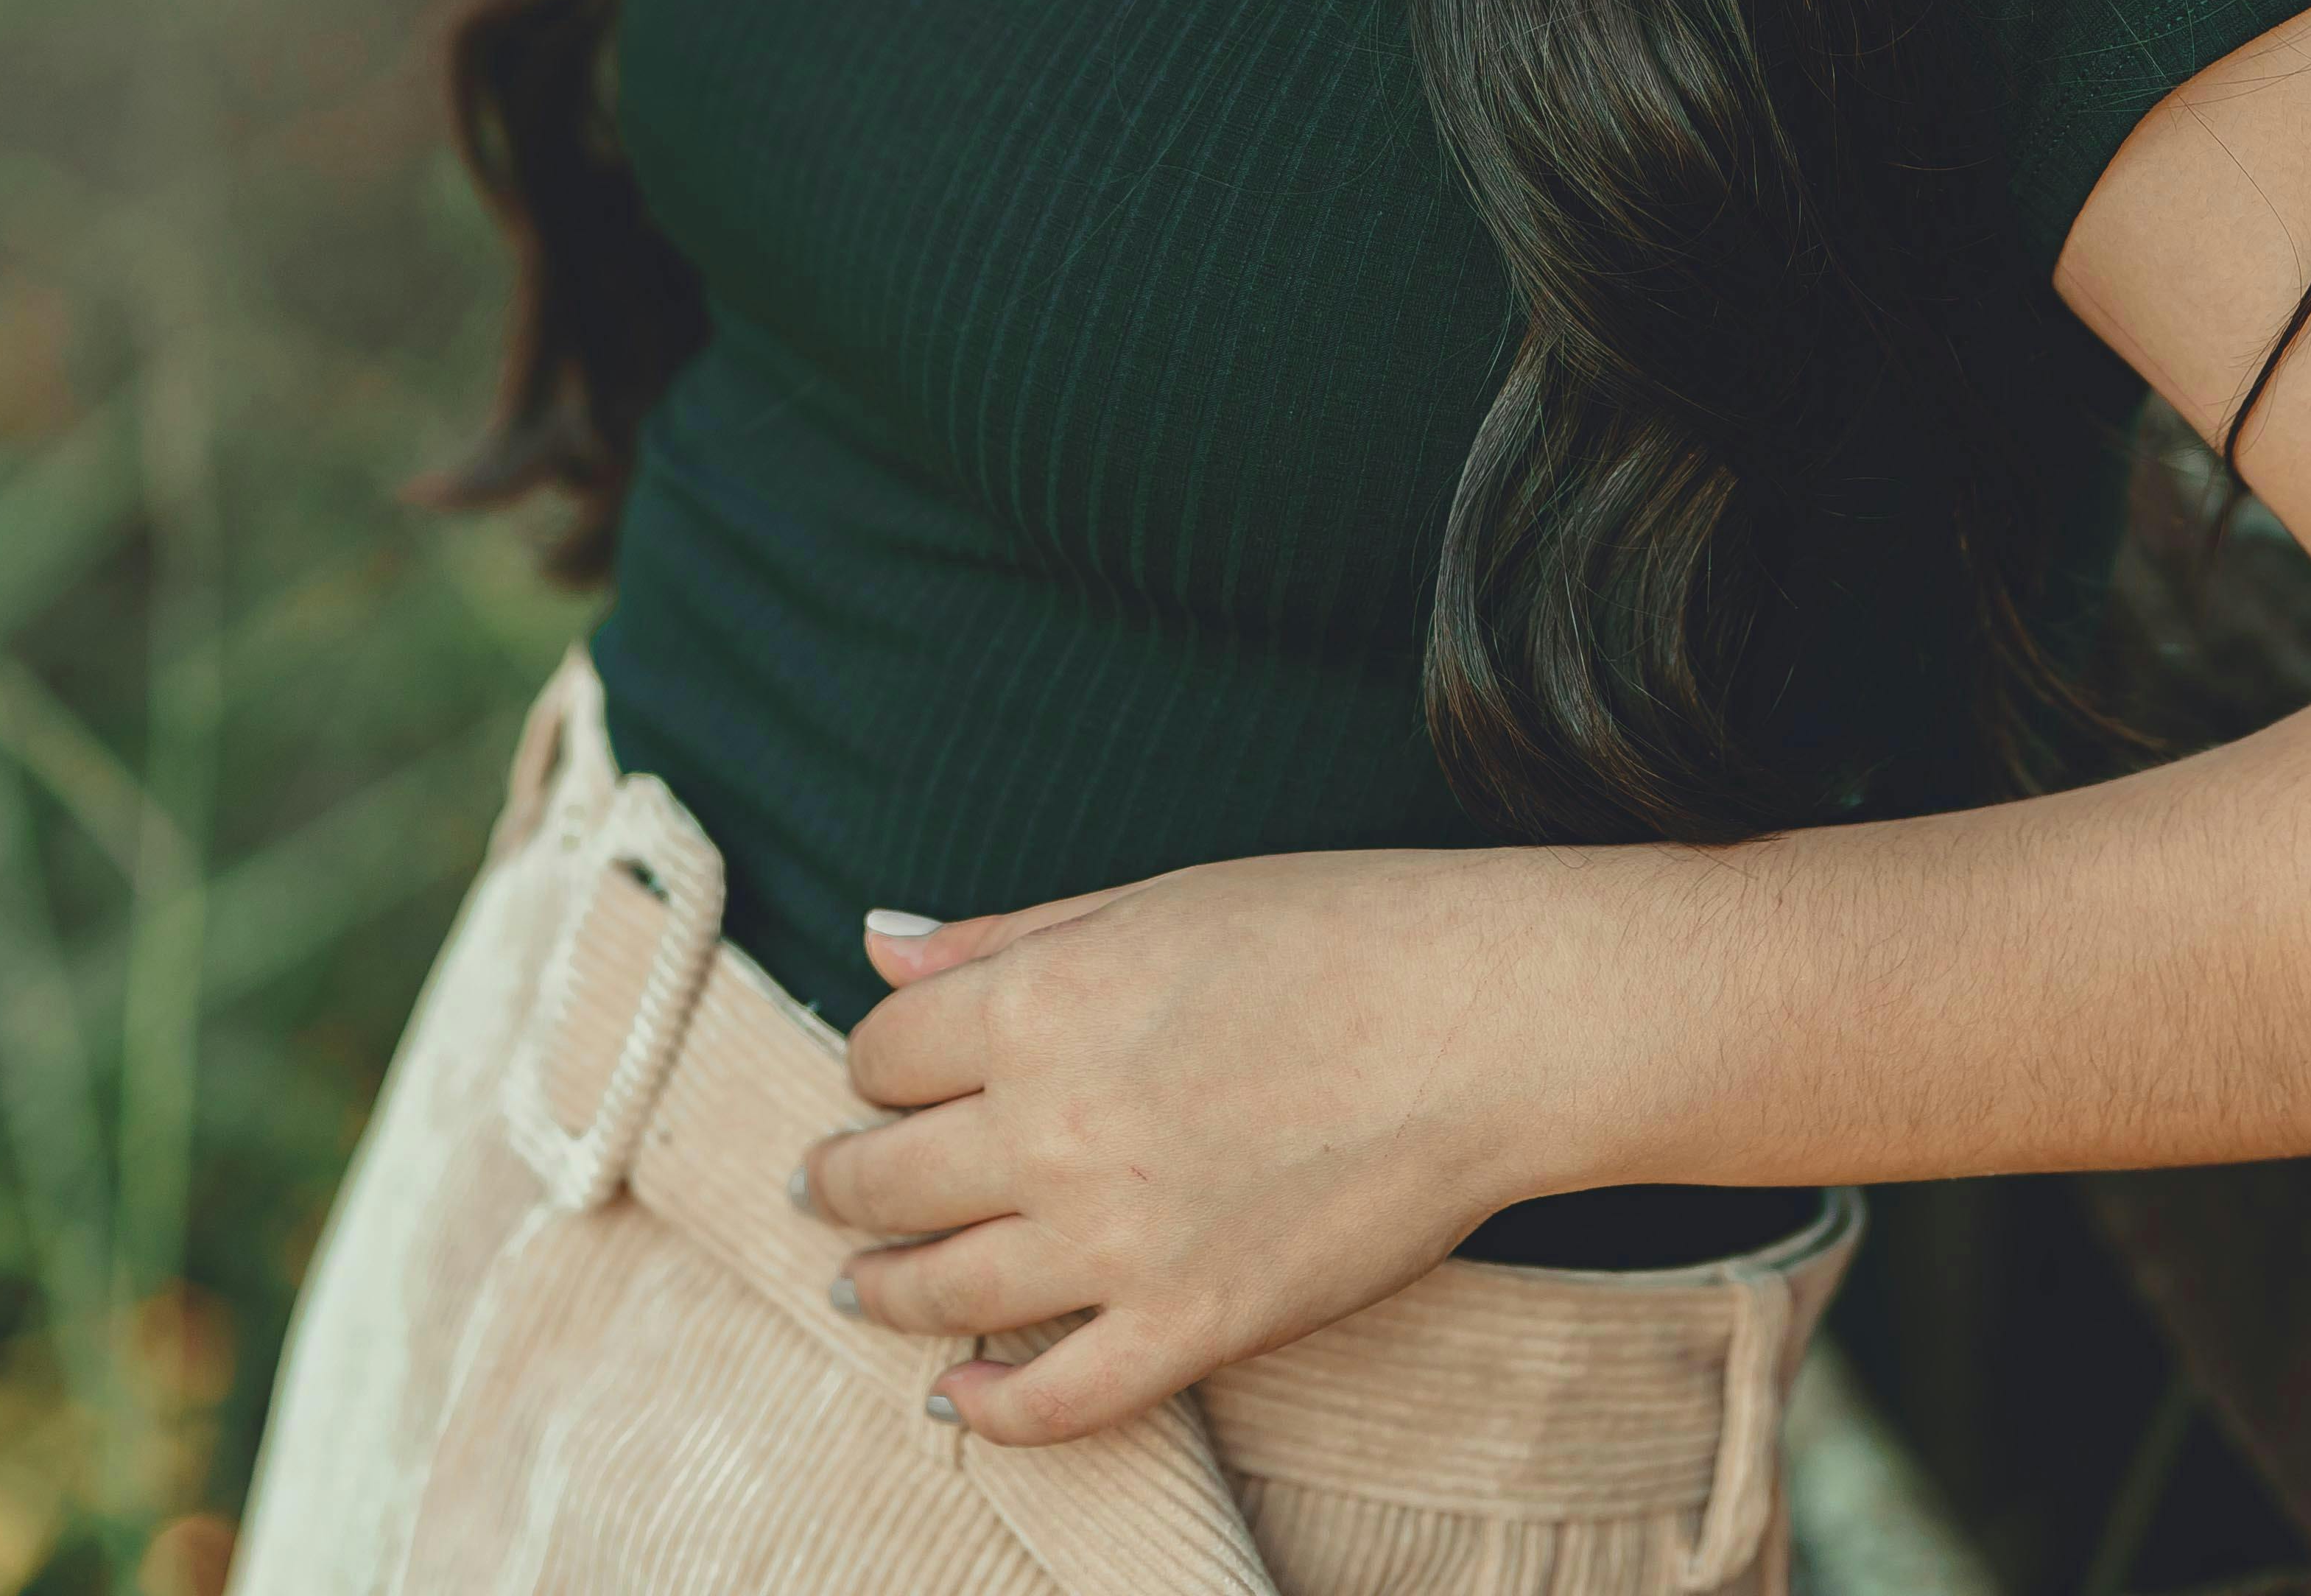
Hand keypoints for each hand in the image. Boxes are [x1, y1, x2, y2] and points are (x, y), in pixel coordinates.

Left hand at [798, 849, 1561, 1442]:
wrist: (1482, 1019)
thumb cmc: (1334, 929)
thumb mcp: (1154, 897)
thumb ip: (1008, 935)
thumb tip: (881, 946)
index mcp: (1040, 1003)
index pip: (885, 1053)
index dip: (875, 1066)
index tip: (886, 1078)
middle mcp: (1052, 1125)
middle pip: (889, 1178)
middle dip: (846, 1183)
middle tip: (828, 1189)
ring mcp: (1118, 1240)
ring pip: (944, 1292)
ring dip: (885, 1290)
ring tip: (863, 1286)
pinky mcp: (1191, 1325)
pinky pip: (1055, 1400)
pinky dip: (991, 1412)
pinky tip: (958, 1401)